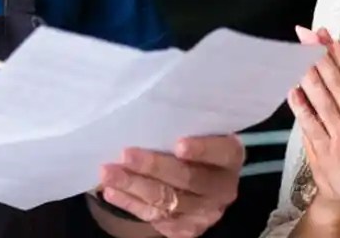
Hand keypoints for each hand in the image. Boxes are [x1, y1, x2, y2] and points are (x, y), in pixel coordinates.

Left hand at [96, 135, 244, 236]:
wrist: (200, 185)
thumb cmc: (193, 147)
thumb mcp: (197, 133)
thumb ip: (183, 127)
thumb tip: (144, 112)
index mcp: (230, 157)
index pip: (222, 152)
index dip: (203, 149)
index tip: (178, 144)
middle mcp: (223, 188)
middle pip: (188, 179)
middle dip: (154, 167)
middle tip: (126, 154)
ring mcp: (206, 212)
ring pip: (167, 200)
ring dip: (133, 186)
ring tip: (108, 173)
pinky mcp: (187, 229)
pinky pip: (155, 217)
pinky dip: (130, 203)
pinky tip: (111, 191)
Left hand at [289, 27, 339, 218]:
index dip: (339, 55)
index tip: (329, 37)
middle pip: (333, 81)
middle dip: (319, 55)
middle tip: (307, 34)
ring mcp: (339, 135)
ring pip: (321, 98)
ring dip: (308, 73)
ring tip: (295, 53)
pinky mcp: (327, 152)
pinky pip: (311, 125)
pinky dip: (301, 108)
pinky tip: (291, 90)